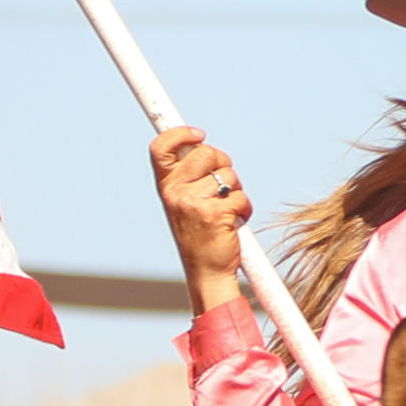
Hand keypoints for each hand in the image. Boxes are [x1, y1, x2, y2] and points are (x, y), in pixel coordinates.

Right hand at [152, 124, 249, 295]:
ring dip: (235, 190)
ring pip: (227, 174)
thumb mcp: (186, 203)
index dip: (180, 133)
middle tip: (222, 185)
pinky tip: (234, 223)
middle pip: (205, 153)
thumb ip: (191, 175)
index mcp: (165, 187)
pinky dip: (244, 208)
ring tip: (227, 210)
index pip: (161, 148)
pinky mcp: (215, 213)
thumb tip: (202, 144)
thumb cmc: (200, 235)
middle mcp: (174, 193)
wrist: (206, 273)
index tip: (199, 135)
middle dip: (222, 164)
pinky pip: (239, 195)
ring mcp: (193, 203)